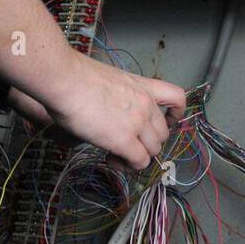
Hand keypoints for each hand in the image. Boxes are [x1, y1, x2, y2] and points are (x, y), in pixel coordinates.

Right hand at [19, 51, 186, 170]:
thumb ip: (119, 99)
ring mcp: (138, 123)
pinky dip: (128, 166)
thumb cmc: (77, 77)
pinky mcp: (125, 141)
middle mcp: (146, 104)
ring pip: (154, 150)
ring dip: (137, 157)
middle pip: (163, 133)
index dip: (175, 115)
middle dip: (147, 142)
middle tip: (127, 144)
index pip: (178, 98)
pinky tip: (111, 158)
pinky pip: (140, 162)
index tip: (164, 123)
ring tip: (116, 154)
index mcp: (144, 86)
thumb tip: (109, 116)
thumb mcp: (110, 82)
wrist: (67, 81)